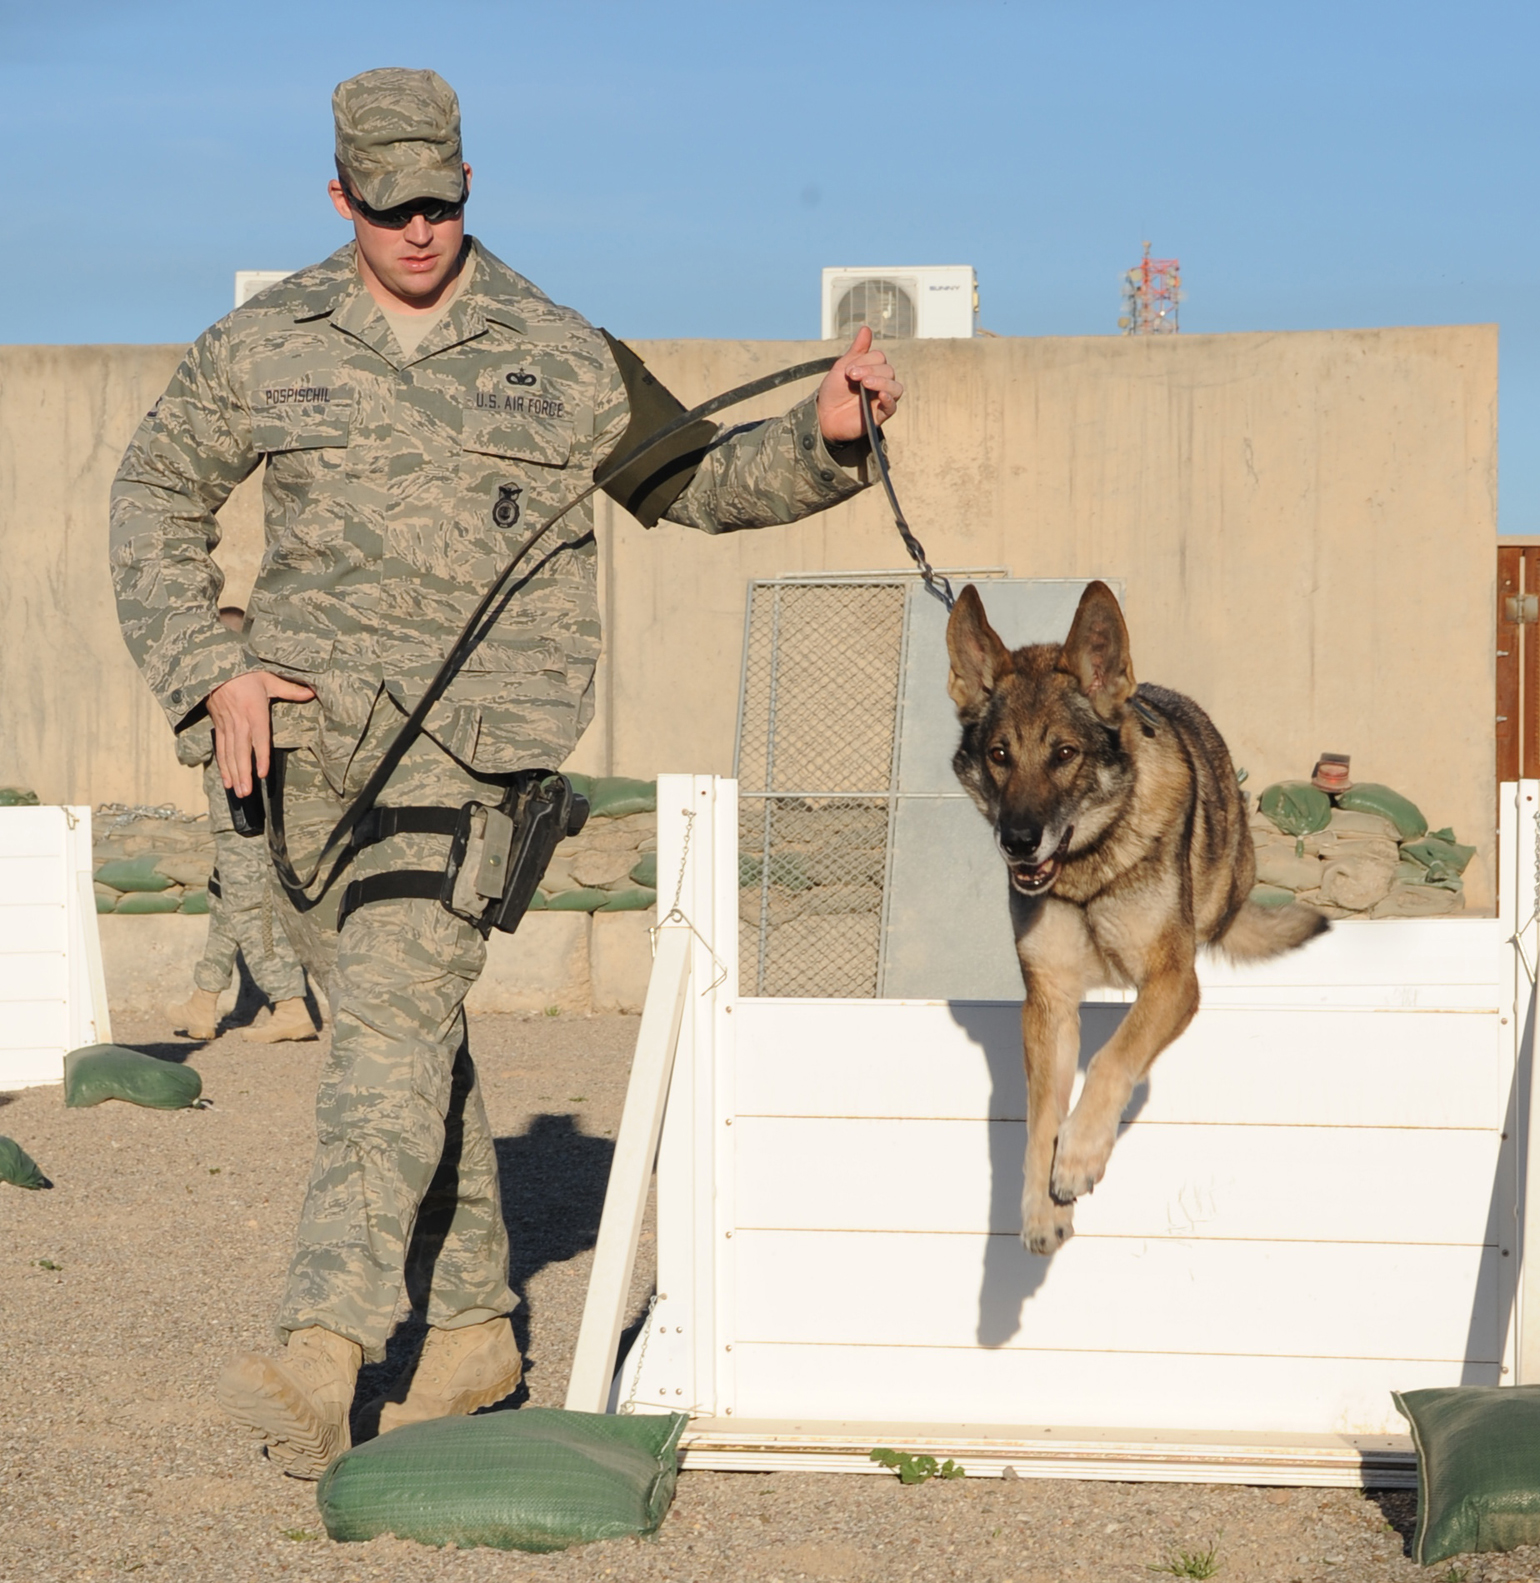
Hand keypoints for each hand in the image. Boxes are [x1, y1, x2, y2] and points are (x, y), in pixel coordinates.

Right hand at [206, 671, 315, 796]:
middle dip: (243, 773)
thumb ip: (290, 690)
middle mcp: (240, 722)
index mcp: (254, 711)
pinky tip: (226, 779)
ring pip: (229, 754)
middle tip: (246, 793)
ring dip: (233, 774)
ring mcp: (227, 725)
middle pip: (241, 752)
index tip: (262, 774)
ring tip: (238, 792)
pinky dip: (222, 765)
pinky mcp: (218, 726)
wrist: (214, 665)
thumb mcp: (268, 679)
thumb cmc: (244, 672)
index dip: (260, 756)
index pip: (259, 738)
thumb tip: (312, 693)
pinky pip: (220, 748)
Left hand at [816, 325, 903, 443]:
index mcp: (872, 369)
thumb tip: (866, 328)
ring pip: (895, 387)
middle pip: (888, 371)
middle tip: (852, 376)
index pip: (879, 358)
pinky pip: (893, 406)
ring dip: (882, 382)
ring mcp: (882, 399)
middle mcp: (881, 383)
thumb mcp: (842, 367)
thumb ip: (856, 350)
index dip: (866, 361)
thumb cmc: (833, 392)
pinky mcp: (880, 415)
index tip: (848, 370)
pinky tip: (881, 395)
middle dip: (871, 370)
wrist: (823, 416)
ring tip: (865, 384)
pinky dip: (890, 399)